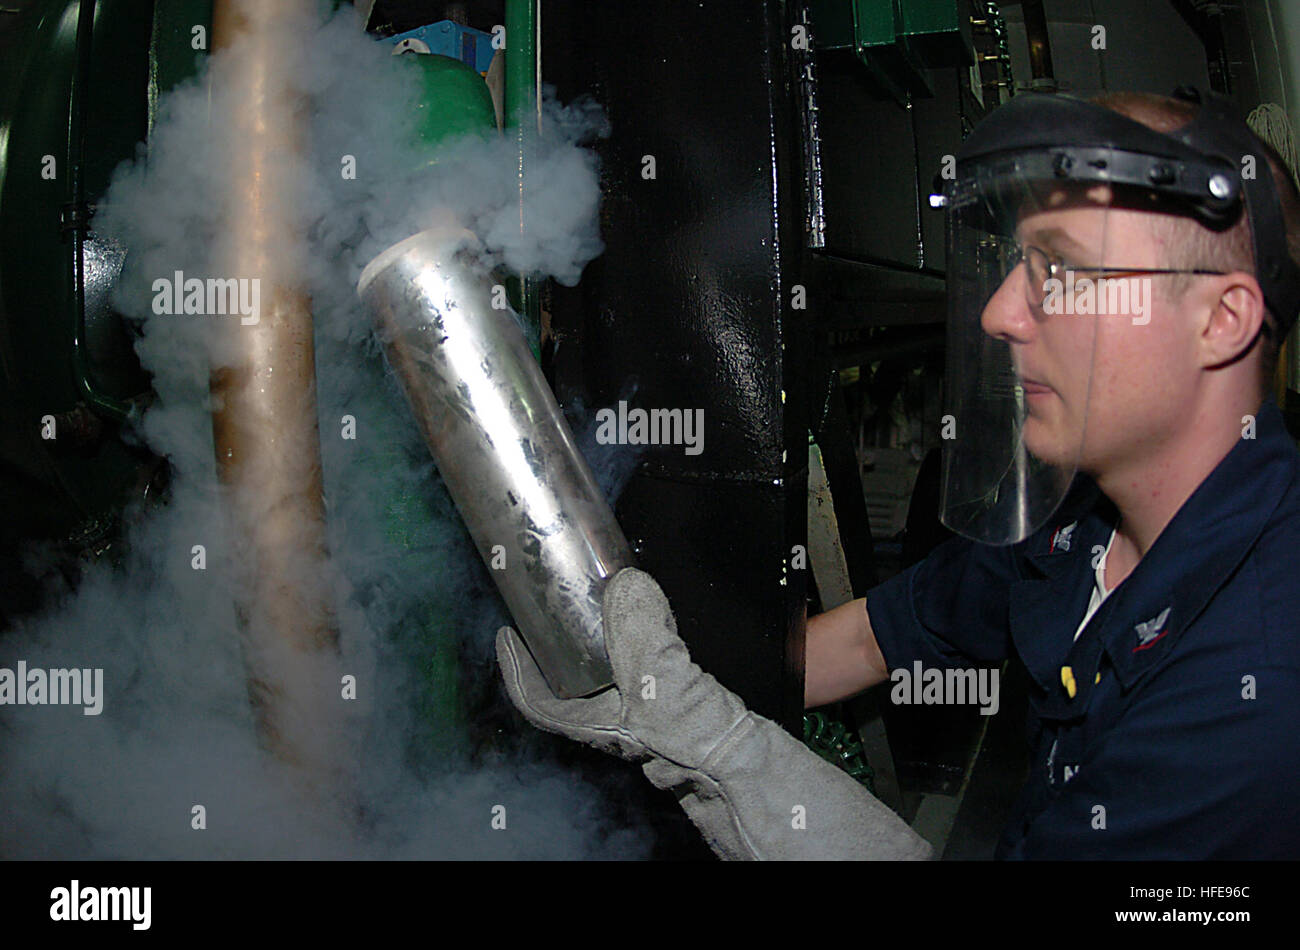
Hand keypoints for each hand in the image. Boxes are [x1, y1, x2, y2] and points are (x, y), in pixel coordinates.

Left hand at [496, 566, 748, 767]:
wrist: (749, 769)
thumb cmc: (700, 745)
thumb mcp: (661, 680)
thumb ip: (642, 631)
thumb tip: (627, 586)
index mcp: (598, 723)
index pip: (538, 700)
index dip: (517, 668)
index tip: (507, 636)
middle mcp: (618, 721)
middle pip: (574, 680)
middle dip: (565, 641)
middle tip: (559, 602)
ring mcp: (649, 715)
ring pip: (615, 670)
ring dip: (609, 635)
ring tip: (611, 599)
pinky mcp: (679, 704)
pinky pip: (651, 666)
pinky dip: (649, 636)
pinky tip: (662, 619)